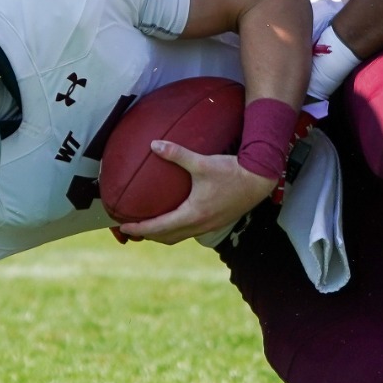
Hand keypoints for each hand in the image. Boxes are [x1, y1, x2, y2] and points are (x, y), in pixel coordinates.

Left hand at [112, 141, 276, 243]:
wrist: (259, 181)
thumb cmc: (232, 172)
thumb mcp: (203, 162)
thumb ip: (178, 153)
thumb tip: (154, 144)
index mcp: (193, 214)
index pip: (159, 227)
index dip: (139, 228)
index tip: (123, 225)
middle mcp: (199, 225)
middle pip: (167, 238)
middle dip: (148, 234)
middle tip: (132, 227)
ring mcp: (209, 226)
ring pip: (179, 237)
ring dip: (163, 234)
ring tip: (150, 226)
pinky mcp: (216, 222)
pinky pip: (190, 232)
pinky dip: (177, 230)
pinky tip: (176, 217)